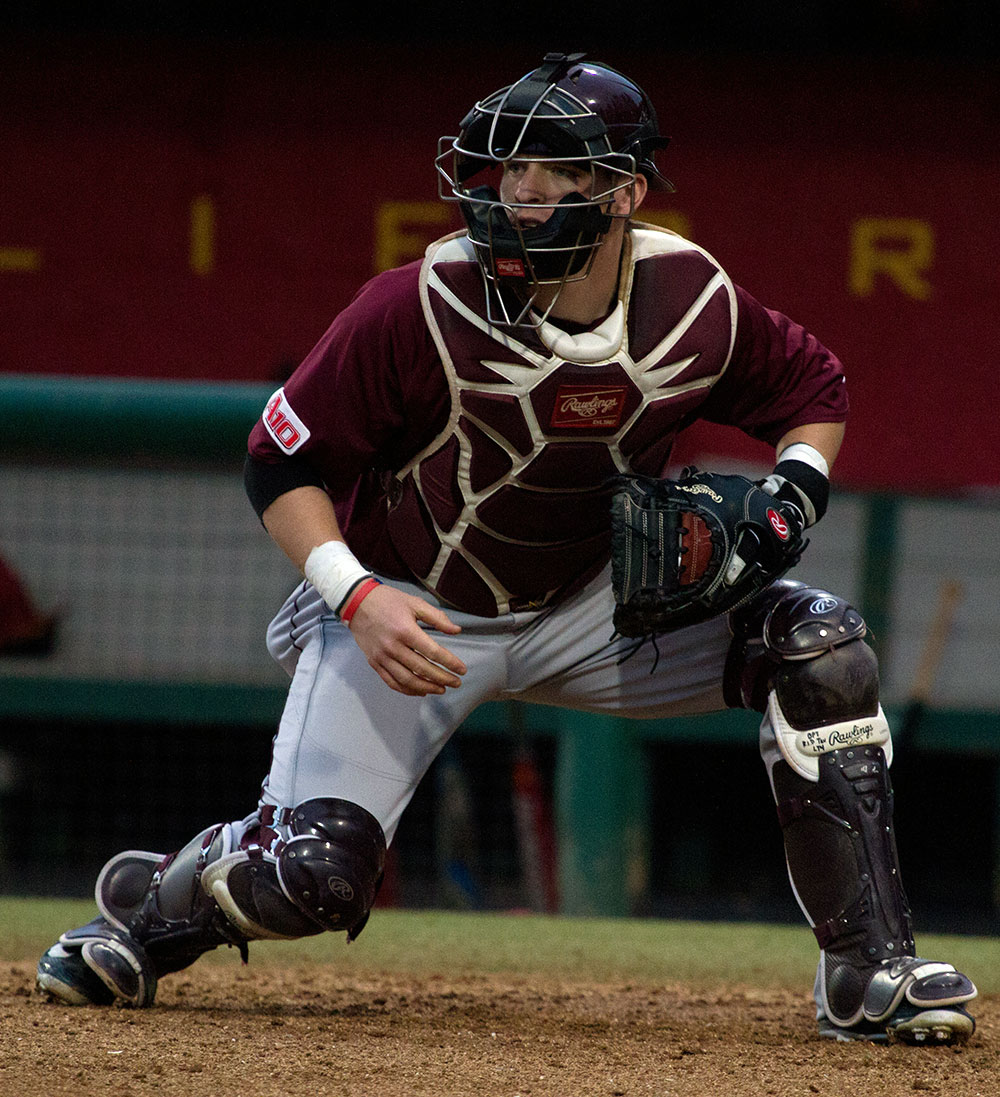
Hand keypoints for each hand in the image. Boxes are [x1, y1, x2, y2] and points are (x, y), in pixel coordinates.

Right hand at [346, 584, 466, 696]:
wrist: (357, 603)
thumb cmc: (388, 601)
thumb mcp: (415, 603)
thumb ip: (437, 618)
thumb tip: (457, 630)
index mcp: (406, 630)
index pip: (433, 652)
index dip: (450, 663)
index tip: (461, 669)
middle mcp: (393, 647)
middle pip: (422, 669)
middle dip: (442, 678)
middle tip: (456, 683)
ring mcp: (382, 657)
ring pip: (407, 680)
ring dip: (427, 688)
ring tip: (441, 689)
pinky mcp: (374, 662)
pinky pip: (392, 682)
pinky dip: (407, 690)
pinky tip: (420, 691)